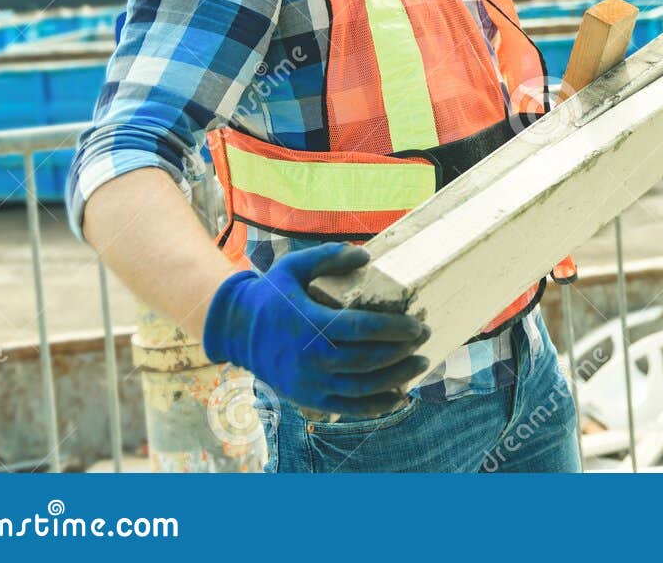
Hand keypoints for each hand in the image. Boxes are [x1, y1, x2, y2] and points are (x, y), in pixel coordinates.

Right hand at [202, 243, 429, 415]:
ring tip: (419, 364)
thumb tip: (366, 255)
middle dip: (402, 352)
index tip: (417, 325)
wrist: (237, 331)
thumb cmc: (272, 295)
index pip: (363, 329)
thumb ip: (329, 256)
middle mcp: (311, 357)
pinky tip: (398, 396)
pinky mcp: (308, 398)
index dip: (394, 329)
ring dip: (396, 378)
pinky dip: (376, 406)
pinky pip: (348, 406)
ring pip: (362, 386)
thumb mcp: (294, 266)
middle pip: (368, 360)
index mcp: (310, 323)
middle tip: (425, 339)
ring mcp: (309, 382)